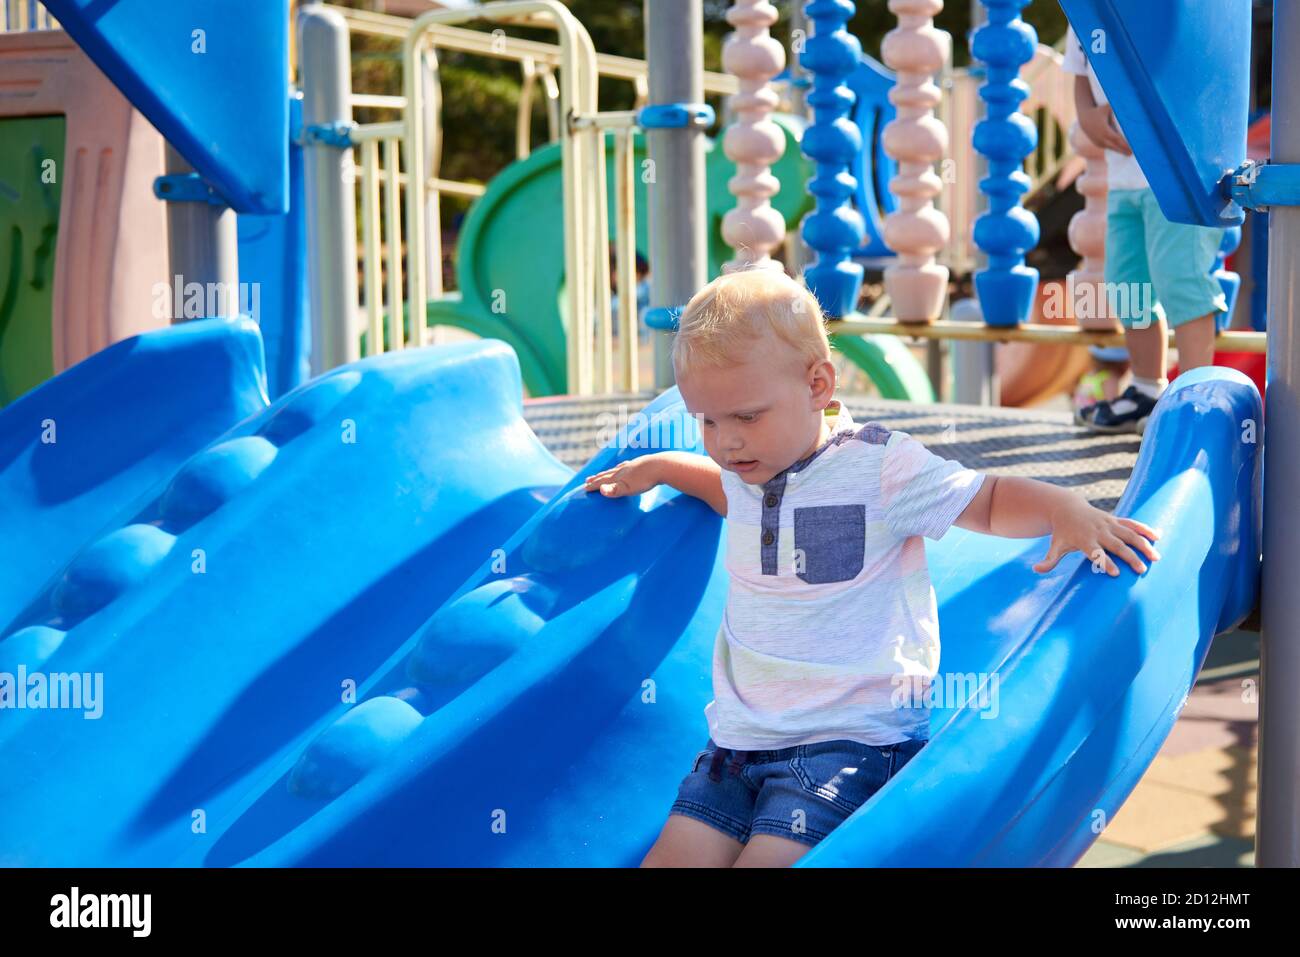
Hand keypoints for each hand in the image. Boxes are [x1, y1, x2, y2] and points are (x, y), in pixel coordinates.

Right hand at [583, 456, 661, 498]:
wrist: (661, 466)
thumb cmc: (645, 480)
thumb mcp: (628, 488)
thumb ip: (614, 490)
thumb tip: (601, 490)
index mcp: (618, 476)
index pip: (602, 481)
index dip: (593, 485)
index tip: (584, 488)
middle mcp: (622, 469)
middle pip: (606, 474)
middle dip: (596, 478)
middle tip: (588, 480)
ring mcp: (631, 465)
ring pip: (616, 469)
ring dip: (607, 472)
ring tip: (603, 473)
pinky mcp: (640, 464)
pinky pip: (627, 466)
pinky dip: (621, 468)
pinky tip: (625, 466)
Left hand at [1032, 502, 1160, 575]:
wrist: (1066, 508)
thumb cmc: (1062, 532)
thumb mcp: (1055, 546)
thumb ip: (1049, 560)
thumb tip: (1036, 570)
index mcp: (1085, 540)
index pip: (1096, 553)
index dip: (1105, 563)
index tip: (1116, 573)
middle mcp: (1098, 531)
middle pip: (1117, 545)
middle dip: (1130, 557)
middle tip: (1142, 570)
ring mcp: (1109, 524)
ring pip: (1129, 534)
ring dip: (1143, 545)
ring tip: (1156, 558)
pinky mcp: (1115, 519)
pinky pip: (1132, 523)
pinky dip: (1144, 529)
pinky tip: (1158, 537)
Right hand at [1078, 102, 1131, 154]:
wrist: (1085, 118)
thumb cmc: (1098, 111)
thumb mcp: (1107, 107)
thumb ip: (1115, 106)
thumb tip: (1127, 100)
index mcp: (1104, 130)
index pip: (1117, 139)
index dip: (1124, 144)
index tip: (1132, 148)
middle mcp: (1101, 138)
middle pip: (1115, 146)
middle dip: (1123, 150)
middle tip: (1132, 154)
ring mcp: (1098, 142)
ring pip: (1111, 148)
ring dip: (1120, 151)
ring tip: (1128, 153)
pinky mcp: (1098, 143)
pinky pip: (1108, 147)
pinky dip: (1115, 149)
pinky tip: (1122, 151)